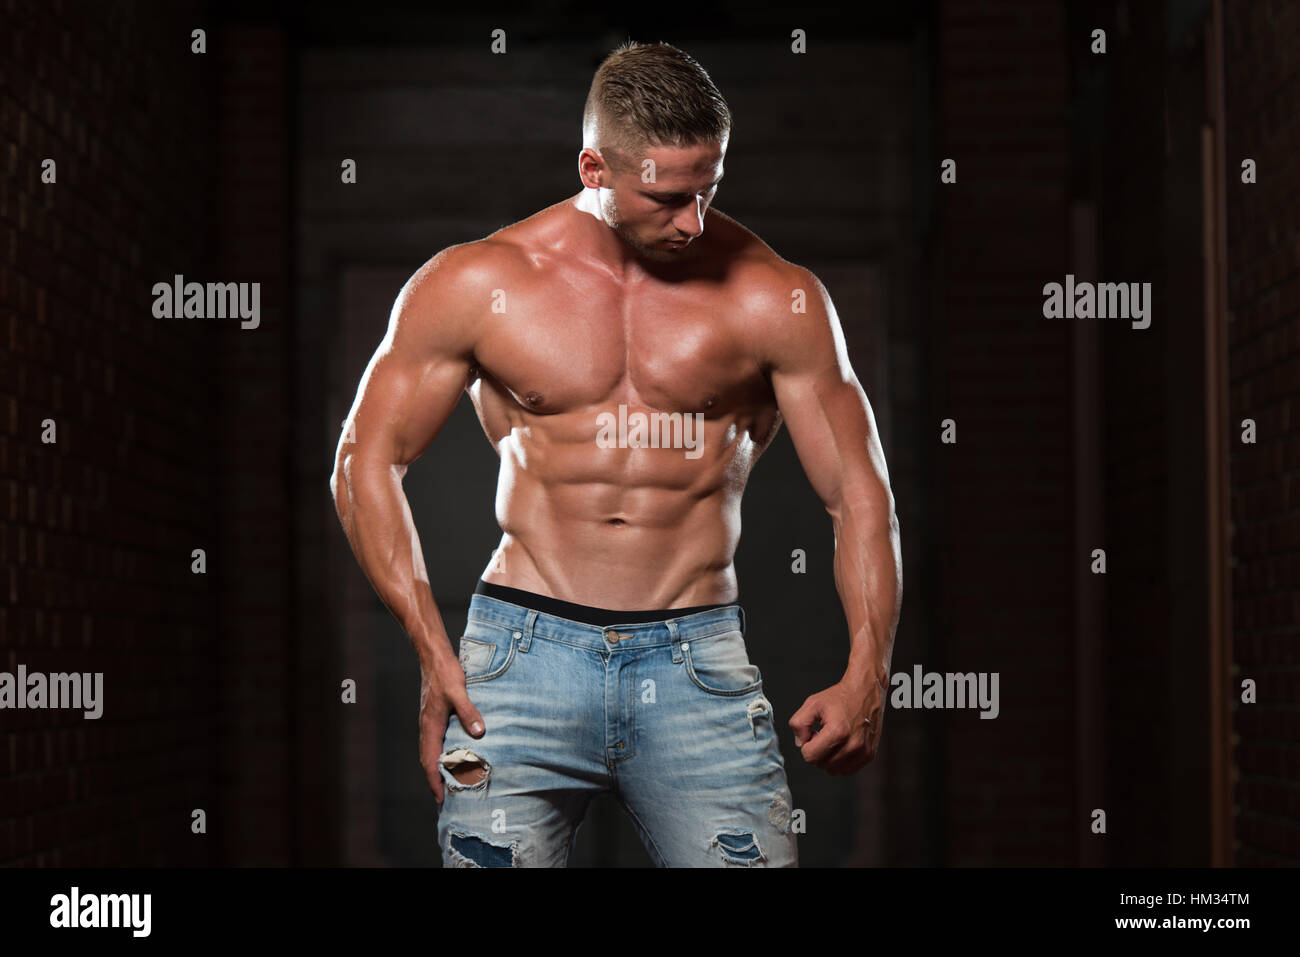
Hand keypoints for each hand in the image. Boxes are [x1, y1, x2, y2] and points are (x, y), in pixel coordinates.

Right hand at [418, 655, 485, 804]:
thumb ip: (468, 712)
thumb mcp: (458, 692)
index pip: (430, 760)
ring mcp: (429, 721)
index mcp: (431, 726)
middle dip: (434, 780)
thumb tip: (479, 732)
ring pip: (429, 751)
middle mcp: (427, 726)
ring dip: (436, 767)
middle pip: (427, 760)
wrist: (434, 657)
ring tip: (447, 781)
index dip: (435, 781)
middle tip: (443, 798)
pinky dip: (439, 753)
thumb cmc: (445, 673)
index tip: (440, 799)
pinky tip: (450, 753)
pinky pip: (433, 741)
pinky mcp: (433, 715)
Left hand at [788, 673, 885, 774]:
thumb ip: (799, 724)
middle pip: (821, 765)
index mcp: (837, 731)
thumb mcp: (812, 703)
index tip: (813, 733)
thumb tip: (801, 744)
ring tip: (832, 739)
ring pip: (833, 770)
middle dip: (817, 752)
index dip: (806, 746)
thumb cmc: (839, 697)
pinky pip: (846, 770)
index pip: (810, 757)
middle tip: (822, 735)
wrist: (865, 691)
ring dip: (828, 758)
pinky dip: (839, 762)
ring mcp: (863, 752)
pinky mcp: (869, 755)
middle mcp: (853, 745)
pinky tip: (841, 746)